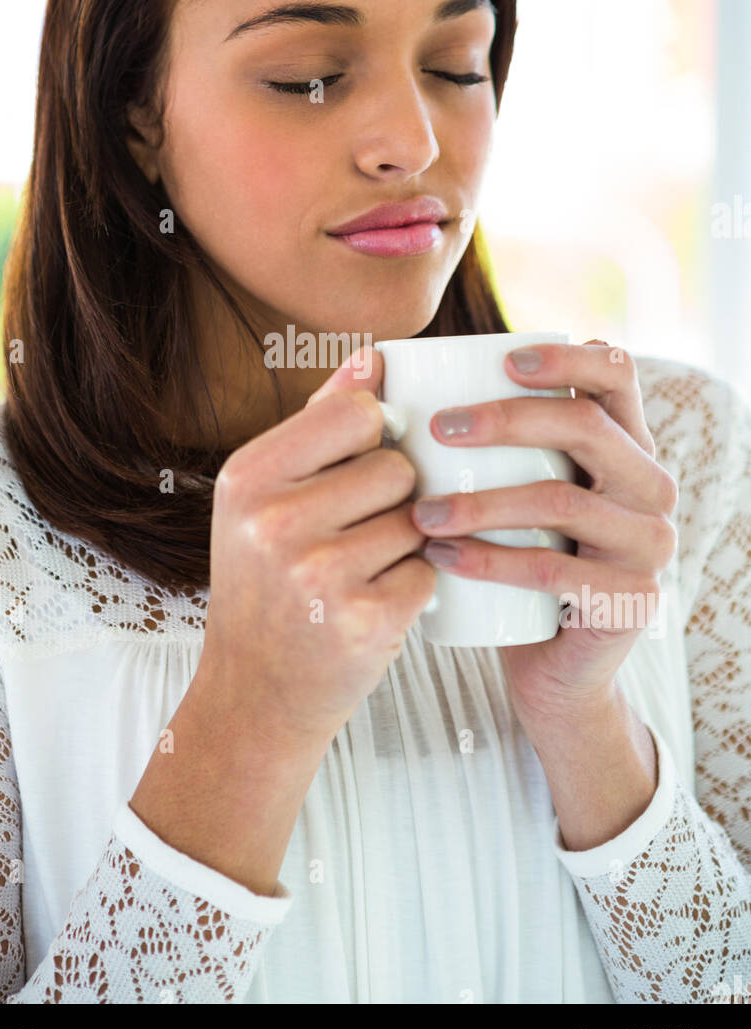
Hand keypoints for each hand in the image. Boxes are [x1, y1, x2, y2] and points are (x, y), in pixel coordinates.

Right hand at [203, 346, 435, 750]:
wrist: (254, 694)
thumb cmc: (266, 583)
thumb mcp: (265, 498)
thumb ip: (319, 424)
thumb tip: (374, 355)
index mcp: (247, 477)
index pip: (357, 412)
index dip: (375, 436)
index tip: (359, 466)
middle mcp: (275, 521)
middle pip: (397, 466)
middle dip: (393, 496)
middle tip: (355, 535)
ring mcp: (320, 574)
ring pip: (419, 517)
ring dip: (408, 541)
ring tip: (364, 569)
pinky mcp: (365, 621)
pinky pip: (429, 570)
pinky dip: (416, 586)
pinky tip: (377, 603)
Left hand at [409, 341, 678, 728]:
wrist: (552, 670)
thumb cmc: (515, 563)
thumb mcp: (510, 493)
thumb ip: (481, 438)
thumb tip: (377, 367)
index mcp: (627, 446)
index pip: (617, 375)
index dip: (567, 358)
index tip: (505, 359)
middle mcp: (651, 487)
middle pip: (586, 427)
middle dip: (506, 419)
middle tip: (437, 427)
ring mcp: (648, 545)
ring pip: (561, 500)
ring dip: (481, 501)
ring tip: (421, 511)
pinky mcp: (630, 600)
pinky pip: (553, 570)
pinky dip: (489, 561)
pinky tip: (441, 556)